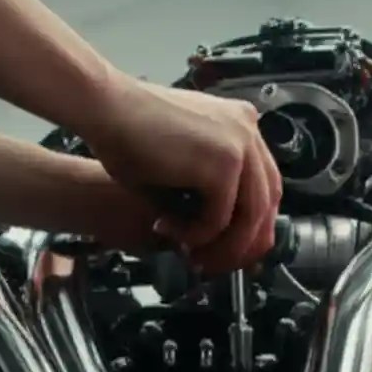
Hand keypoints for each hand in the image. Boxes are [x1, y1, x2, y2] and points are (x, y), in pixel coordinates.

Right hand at [79, 76, 282, 272]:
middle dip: (241, 243)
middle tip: (213, 263)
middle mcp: (248, 128)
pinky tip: (166, 229)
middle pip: (266, 202)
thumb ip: (208, 189)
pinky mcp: (224, 162)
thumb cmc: (128, 132)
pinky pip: (220, 217)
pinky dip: (196, 235)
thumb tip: (228, 236)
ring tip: (191, 255)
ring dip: (220, 246)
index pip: (264, 185)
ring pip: (250, 216)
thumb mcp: (183, 162)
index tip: (228, 249)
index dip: (249, 225)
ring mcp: (240, 144)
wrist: (104, 109)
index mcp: (241, 123)